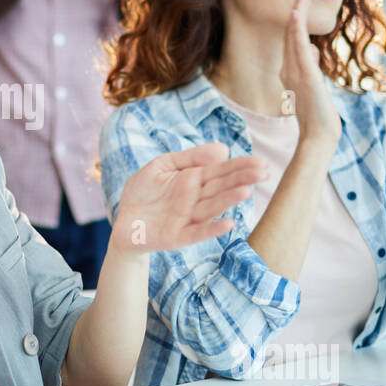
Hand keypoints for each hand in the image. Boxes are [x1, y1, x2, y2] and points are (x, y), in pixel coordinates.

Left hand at [109, 143, 265, 254]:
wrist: (122, 220)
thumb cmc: (143, 191)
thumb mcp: (163, 166)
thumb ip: (190, 158)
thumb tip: (223, 149)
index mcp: (192, 180)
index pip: (220, 171)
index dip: (240, 166)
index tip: (261, 162)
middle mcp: (194, 199)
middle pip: (220, 188)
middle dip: (241, 179)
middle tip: (263, 173)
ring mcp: (187, 218)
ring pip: (211, 208)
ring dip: (228, 200)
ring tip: (247, 191)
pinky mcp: (176, 237)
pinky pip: (196, 233)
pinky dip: (211, 229)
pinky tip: (228, 224)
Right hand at [281, 0, 340, 151]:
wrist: (319, 133)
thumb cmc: (317, 114)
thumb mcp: (314, 85)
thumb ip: (310, 66)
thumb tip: (311, 50)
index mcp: (289, 71)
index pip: (291, 41)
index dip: (294, 20)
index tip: (300, 2)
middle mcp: (288, 68)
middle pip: (290, 34)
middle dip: (296, 10)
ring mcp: (295, 71)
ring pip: (293, 36)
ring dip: (297, 13)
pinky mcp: (305, 74)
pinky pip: (298, 47)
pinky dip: (296, 29)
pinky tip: (297, 14)